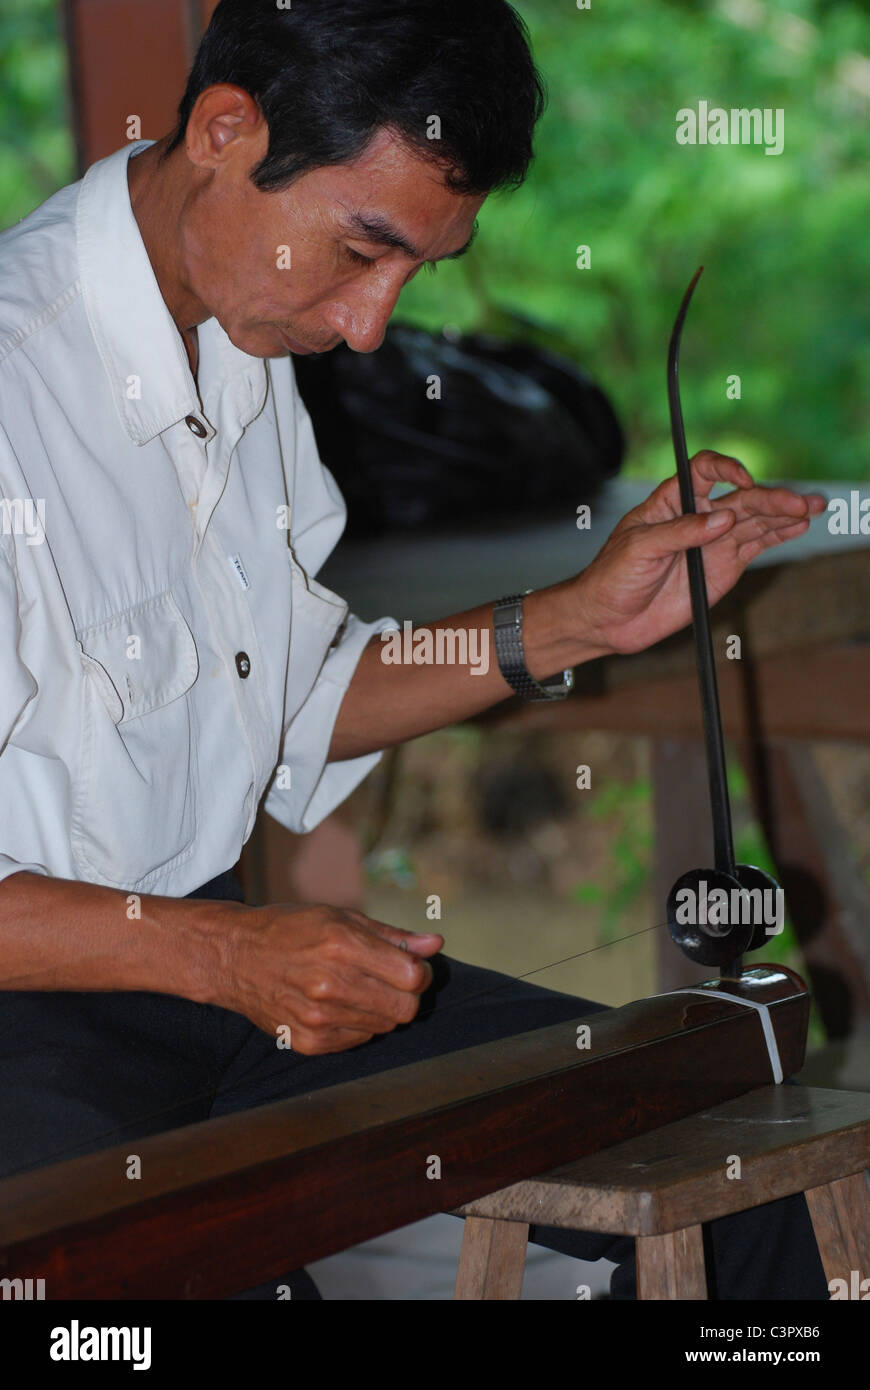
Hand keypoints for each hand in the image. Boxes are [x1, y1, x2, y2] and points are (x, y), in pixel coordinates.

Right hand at [215, 901, 442, 1052]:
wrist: (235, 957)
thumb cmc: (291, 930)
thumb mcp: (341, 918)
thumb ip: (392, 936)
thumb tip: (436, 944)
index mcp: (342, 945)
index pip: (412, 976)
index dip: (420, 972)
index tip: (411, 966)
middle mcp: (330, 984)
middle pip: (405, 1008)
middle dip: (406, 994)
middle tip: (388, 980)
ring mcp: (318, 1018)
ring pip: (384, 1026)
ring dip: (380, 1009)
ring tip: (355, 988)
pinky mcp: (309, 1042)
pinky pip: (359, 1040)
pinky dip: (357, 1024)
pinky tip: (337, 1005)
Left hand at [573, 451, 826, 655]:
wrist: (609, 618)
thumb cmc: (613, 576)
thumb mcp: (641, 548)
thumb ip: (682, 532)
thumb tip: (725, 518)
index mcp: (672, 500)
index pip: (703, 470)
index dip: (726, 470)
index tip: (742, 482)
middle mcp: (698, 516)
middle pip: (742, 497)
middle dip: (773, 498)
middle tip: (801, 504)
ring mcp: (714, 541)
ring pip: (756, 520)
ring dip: (785, 513)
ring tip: (814, 507)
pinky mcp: (724, 566)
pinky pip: (756, 545)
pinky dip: (779, 536)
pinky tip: (799, 526)